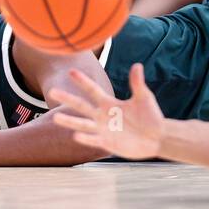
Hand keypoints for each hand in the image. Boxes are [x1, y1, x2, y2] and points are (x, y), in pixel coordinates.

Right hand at [50, 64, 164, 159]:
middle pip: (82, 106)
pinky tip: (76, 136)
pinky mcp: (107, 143)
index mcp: (109, 103)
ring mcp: (103, 130)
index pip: (93, 90)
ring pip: (83, 124)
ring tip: (56, 117)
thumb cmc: (150, 116)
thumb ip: (137, 84)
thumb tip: (137, 66)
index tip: (71, 71)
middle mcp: (103, 116)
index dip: (83, 81)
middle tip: (52, 91)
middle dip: (68, 99)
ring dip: (70, 121)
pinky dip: (86, 138)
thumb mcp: (144, 98)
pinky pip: (94, 140)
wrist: (156, 137)